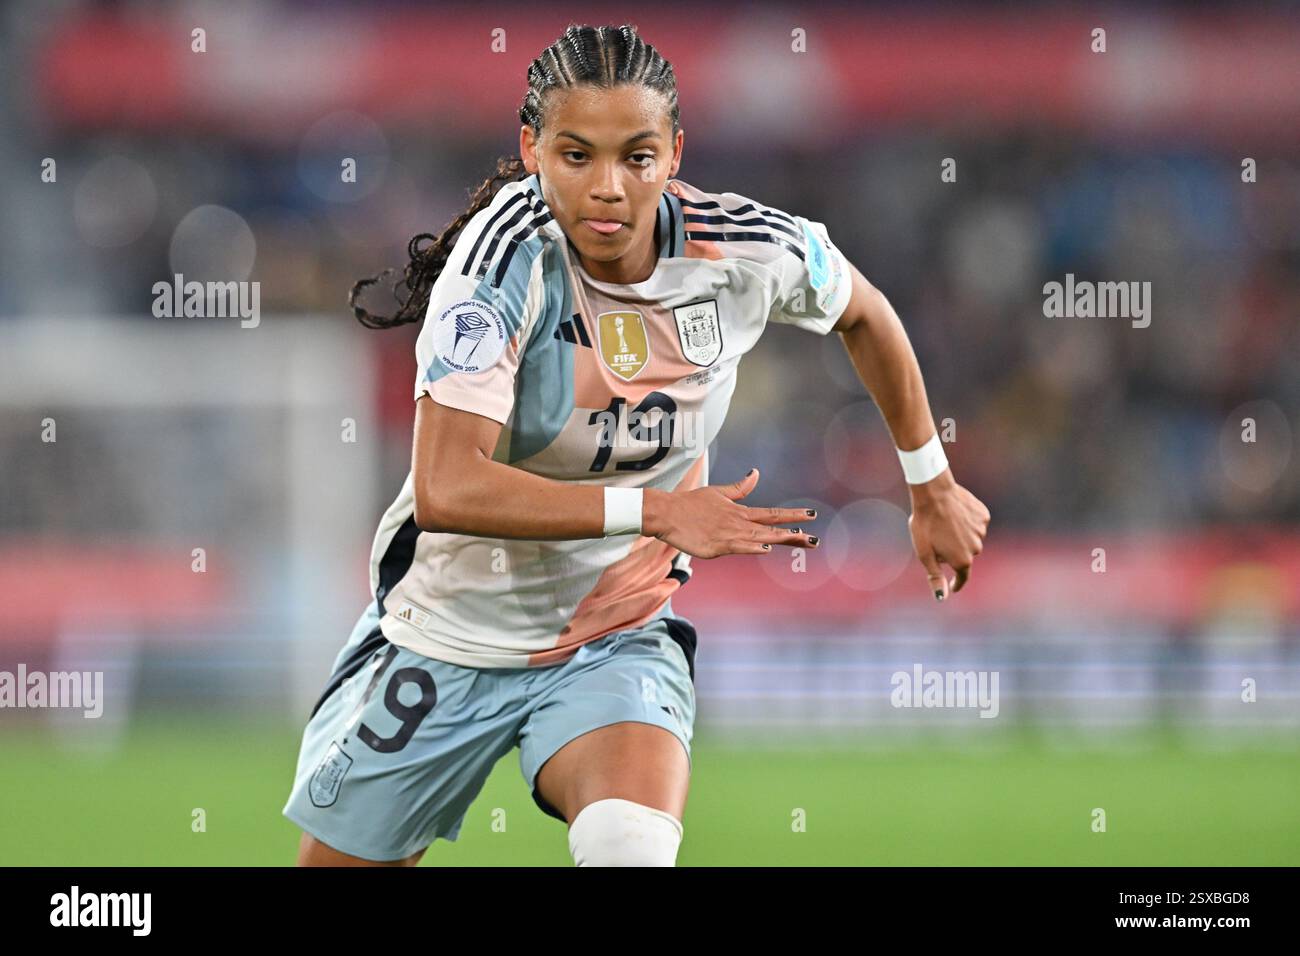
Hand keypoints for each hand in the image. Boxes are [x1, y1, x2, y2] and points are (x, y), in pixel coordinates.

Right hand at [643, 468, 818, 558]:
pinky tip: (764, 548)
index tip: (811, 515)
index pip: (772, 514)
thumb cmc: (691, 504)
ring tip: (800, 540)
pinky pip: (738, 547)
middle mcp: (738, 523)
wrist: (667, 513)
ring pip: (759, 538)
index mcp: (740, 512)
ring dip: (779, 539)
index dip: (792, 516)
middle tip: (815, 540)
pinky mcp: (715, 547)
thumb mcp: (718, 493)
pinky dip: (752, 547)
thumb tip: (756, 473)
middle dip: (794, 534)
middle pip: (771, 529)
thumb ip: (739, 488)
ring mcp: (728, 536)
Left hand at [907, 469, 989, 600]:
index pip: (962, 576)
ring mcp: (981, 531)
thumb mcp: (925, 554)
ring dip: (959, 536)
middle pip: (965, 556)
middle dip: (953, 552)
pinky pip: (975, 523)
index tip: (953, 586)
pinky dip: (966, 522)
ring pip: (970, 539)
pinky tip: (955, 514)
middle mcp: (976, 548)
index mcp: (962, 560)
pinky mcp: (983, 516)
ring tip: (944, 523)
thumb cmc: (925, 524)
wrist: (934, 494)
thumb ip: (935, 576)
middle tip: (936, 538)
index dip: (957, 583)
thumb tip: (942, 597)